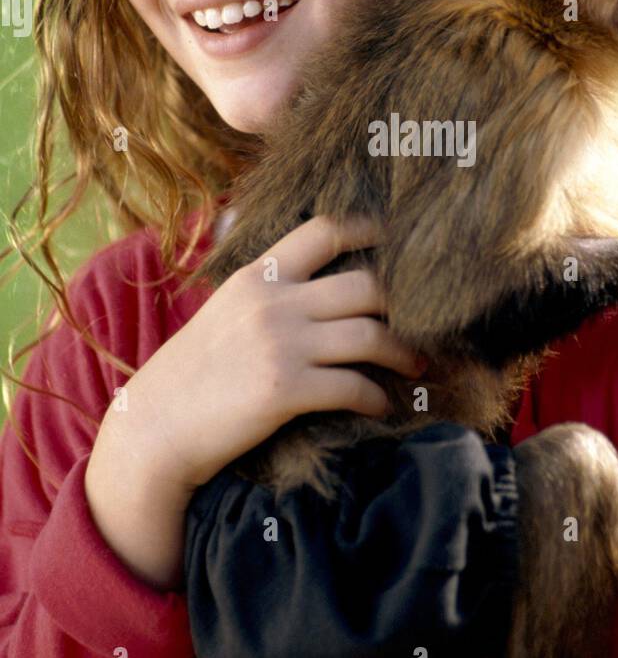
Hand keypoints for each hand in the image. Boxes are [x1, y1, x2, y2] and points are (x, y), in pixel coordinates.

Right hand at [120, 213, 426, 492]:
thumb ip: (268, 290)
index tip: (396, 240)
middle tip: (423, 321)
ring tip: (417, 364)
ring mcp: (280, 345)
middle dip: (402, 305)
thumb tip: (319, 283)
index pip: (323, 231)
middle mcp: (272, 302)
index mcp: (257, 276)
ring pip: (370, 336)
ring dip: (403, 352)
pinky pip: (354, 387)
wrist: (154, 427)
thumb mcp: (224, 310)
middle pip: (365, 286)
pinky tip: (382, 404)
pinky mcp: (286, 391)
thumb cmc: (191, 373)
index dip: (368, 230)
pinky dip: (377, 397)